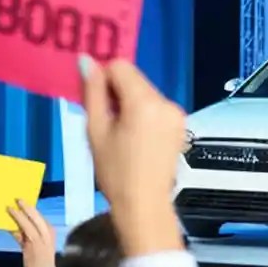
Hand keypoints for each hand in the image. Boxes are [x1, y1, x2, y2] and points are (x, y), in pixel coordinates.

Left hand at [7, 199, 56, 266]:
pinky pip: (22, 232)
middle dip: (27, 208)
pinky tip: (8, 224)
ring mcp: (40, 239)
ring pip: (28, 222)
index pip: (40, 218)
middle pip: (36, 216)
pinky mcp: (32, 245)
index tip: (24, 204)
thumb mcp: (38, 246)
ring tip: (10, 208)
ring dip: (18, 214)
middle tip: (18, 199)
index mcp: (50, 233)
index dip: (31, 210)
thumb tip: (16, 229)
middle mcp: (47, 234)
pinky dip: (15, 227)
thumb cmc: (41, 263)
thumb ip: (27, 237)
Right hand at [80, 56, 185, 255]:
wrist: (144, 205)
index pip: (120, 66)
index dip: (103, 79)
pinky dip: (144, 114)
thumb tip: (86, 61)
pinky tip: (136, 138)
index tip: (96, 102)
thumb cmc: (115, 173)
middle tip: (107, 122)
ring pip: (145, 92)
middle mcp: (166, 103)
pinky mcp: (180, 126)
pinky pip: (157, 107)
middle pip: (134, 79)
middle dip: (117, 93)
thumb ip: (92, 92)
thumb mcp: (96, 131)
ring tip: (122, 134)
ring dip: (130, 104)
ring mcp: (176, 114)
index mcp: (145, 103)